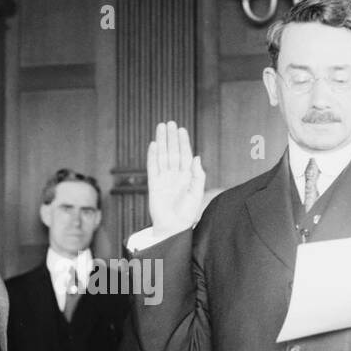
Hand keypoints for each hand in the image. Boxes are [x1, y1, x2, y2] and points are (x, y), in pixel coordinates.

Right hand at [146, 121, 205, 237]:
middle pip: (172, 152)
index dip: (183, 142)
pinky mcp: (154, 184)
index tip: (182, 130)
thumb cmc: (187, 213)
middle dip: (172, 138)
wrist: (173, 227)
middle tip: (170, 123)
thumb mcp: (197, 193)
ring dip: (161, 142)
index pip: (185, 155)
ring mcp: (164, 178)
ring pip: (162, 156)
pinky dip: (152, 156)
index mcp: (187, 176)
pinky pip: (152, 167)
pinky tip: (153, 145)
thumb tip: (197, 157)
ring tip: (161, 128)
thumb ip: (198, 175)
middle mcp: (175, 175)